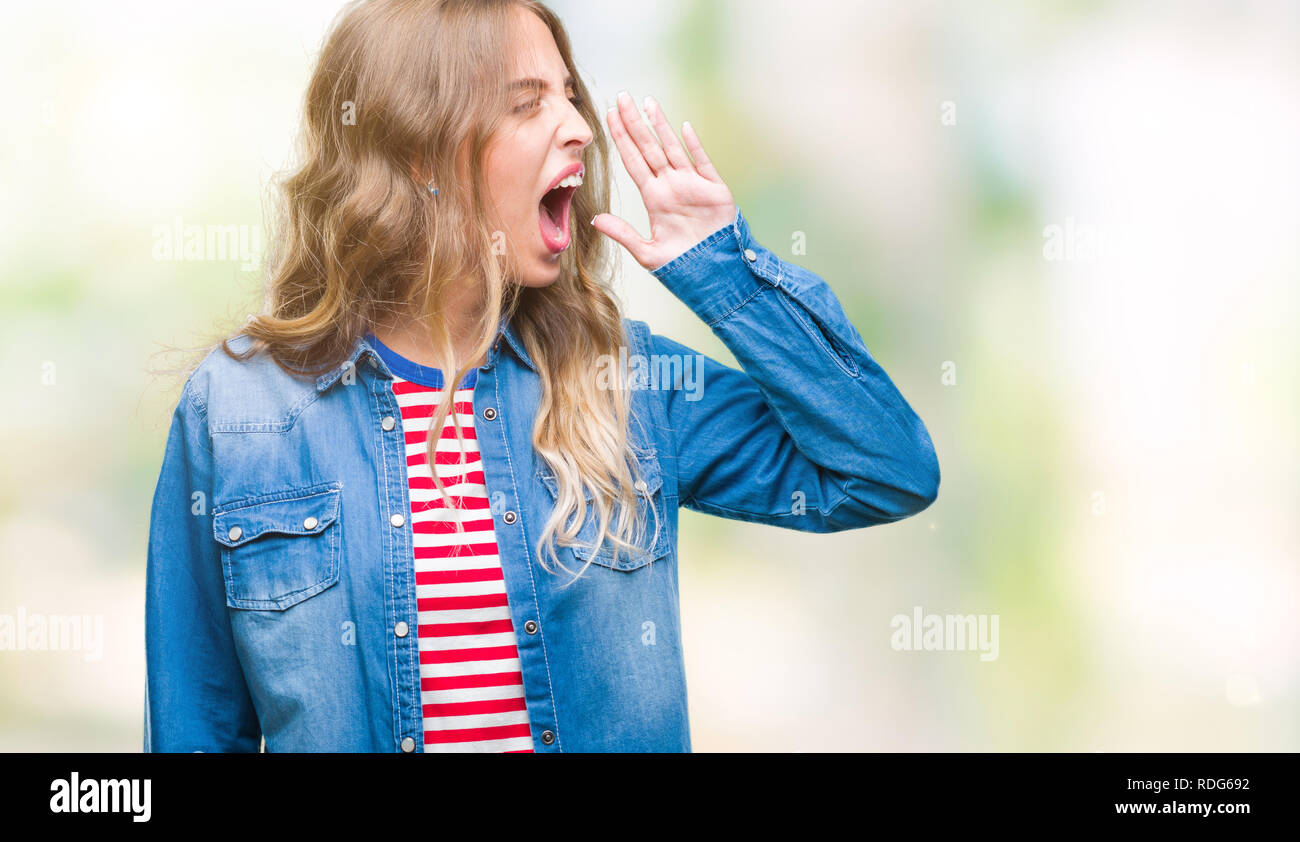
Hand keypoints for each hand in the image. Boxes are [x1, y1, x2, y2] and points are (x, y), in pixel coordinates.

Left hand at [592, 91, 736, 270]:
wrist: (713, 272)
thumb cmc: (681, 264)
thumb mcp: (647, 252)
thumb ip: (623, 234)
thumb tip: (596, 220)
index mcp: (654, 198)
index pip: (633, 161)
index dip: (621, 139)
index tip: (609, 117)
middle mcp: (670, 185)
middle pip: (648, 147)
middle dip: (634, 123)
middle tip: (621, 97)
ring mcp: (691, 184)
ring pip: (672, 148)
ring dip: (660, 126)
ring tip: (648, 103)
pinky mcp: (713, 189)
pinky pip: (702, 163)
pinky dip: (694, 146)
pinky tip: (684, 127)